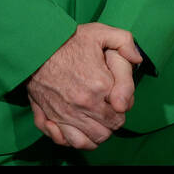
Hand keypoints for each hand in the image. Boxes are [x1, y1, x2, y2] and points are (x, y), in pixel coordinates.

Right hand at [26, 23, 141, 148]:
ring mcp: (67, 114)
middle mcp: (85, 104)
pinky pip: (69, 141)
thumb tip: (137, 60)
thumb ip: (125, 42)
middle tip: (107, 107)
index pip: (123, 109)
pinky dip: (77, 140)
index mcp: (100, 85)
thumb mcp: (100, 32)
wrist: (36, 46)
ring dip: (98, 132)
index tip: (116, 96)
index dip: (123, 103)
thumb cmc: (68, 40)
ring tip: (96, 120)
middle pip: (110, 128)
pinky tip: (79, 130)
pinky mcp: (50, 118)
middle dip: (112, 120)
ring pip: (92, 139)